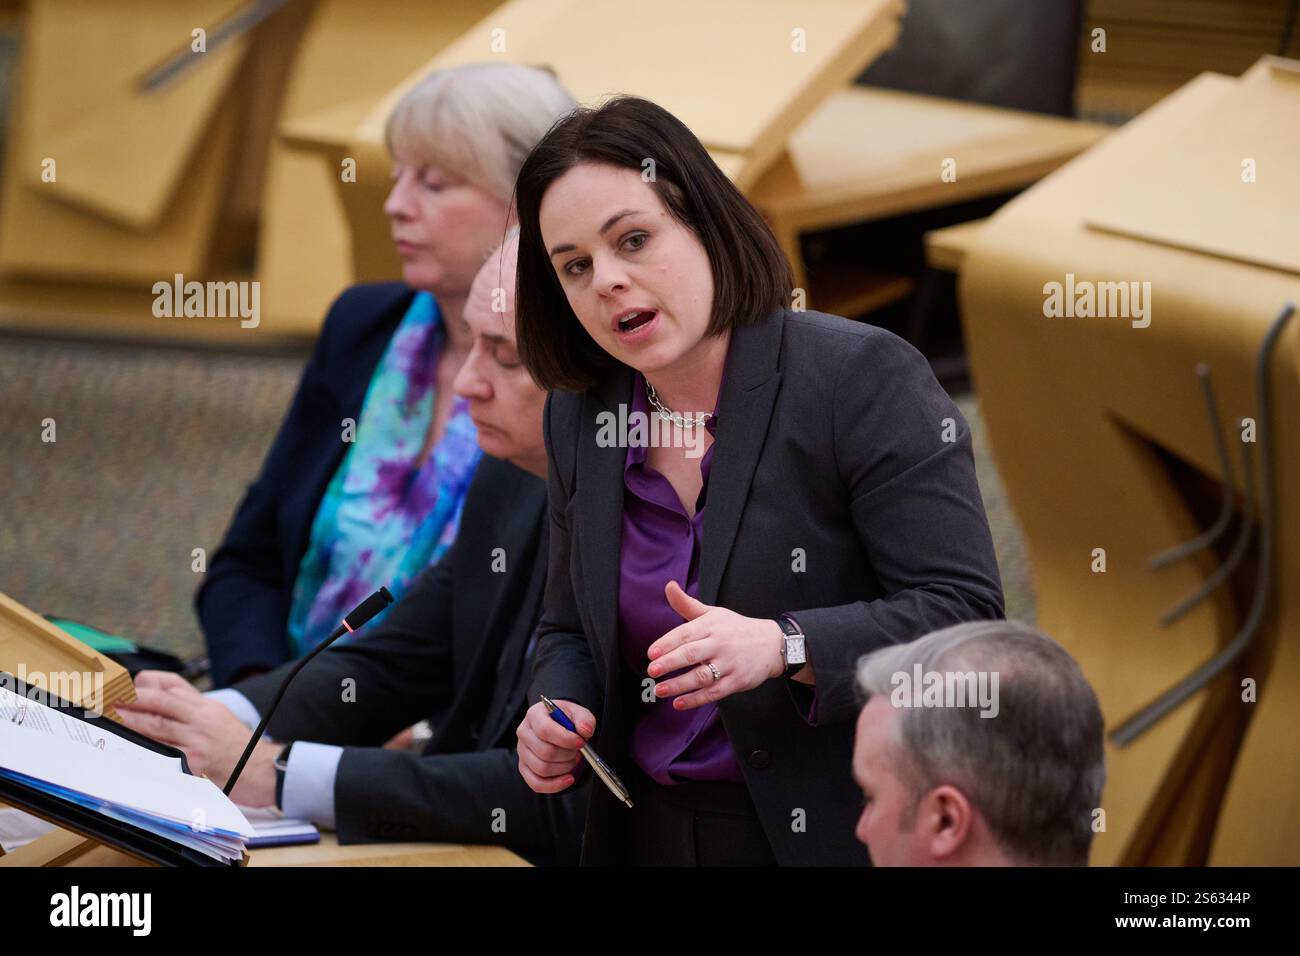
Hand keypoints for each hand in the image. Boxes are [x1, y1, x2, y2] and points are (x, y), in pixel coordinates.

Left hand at [115, 670, 277, 806]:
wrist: (264, 770)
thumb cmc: (239, 746)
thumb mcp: (219, 717)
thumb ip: (190, 708)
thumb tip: (155, 697)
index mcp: (205, 706)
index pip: (170, 685)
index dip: (143, 684)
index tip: (121, 686)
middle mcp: (201, 718)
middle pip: (159, 701)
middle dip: (129, 698)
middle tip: (104, 697)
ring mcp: (197, 741)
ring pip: (156, 725)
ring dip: (128, 721)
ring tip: (108, 717)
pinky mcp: (195, 764)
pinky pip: (164, 754)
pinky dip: (144, 750)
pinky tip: (127, 749)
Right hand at [516, 698, 594, 793]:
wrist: (558, 726)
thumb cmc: (566, 720)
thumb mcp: (578, 712)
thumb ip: (584, 719)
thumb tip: (585, 730)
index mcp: (534, 715)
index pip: (545, 730)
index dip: (565, 739)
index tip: (581, 742)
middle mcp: (524, 733)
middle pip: (545, 752)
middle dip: (568, 755)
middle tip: (578, 751)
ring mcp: (522, 752)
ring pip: (542, 769)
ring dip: (564, 768)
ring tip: (573, 759)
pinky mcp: (524, 768)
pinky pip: (536, 784)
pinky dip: (555, 785)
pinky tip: (568, 779)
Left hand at [646, 581, 783, 709]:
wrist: (772, 643)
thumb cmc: (735, 628)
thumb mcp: (713, 613)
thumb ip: (687, 604)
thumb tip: (668, 585)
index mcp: (711, 625)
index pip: (686, 633)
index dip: (667, 643)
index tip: (651, 652)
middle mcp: (720, 643)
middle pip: (692, 654)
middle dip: (670, 662)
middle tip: (652, 671)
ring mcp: (730, 663)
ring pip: (702, 676)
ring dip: (680, 685)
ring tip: (660, 690)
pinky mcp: (737, 681)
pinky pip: (714, 692)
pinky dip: (696, 699)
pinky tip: (679, 703)